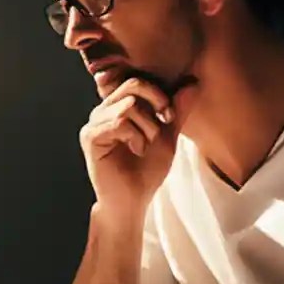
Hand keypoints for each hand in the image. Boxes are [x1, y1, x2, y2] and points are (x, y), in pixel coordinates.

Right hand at [80, 78, 181, 220]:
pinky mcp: (90, 137)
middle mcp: (103, 111)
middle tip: (161, 127)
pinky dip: (135, 136)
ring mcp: (94, 123)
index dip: (159, 94)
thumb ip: (177, 110)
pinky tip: (136, 150)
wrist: (133, 200)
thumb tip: (193, 82)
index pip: (137, 82)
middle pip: (132, 86)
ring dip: (147, 127)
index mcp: (117, 107)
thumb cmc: (146, 171)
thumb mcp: (168, 136)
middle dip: (155, 105)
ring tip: (145, 146)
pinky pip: (119, 123)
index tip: (169, 116)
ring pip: (128, 106)